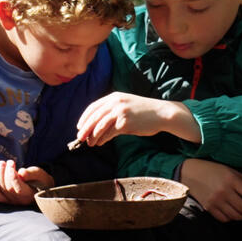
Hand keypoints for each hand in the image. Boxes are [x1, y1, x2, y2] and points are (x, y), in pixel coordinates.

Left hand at [0, 161, 53, 204]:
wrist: (40, 186)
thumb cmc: (40, 178)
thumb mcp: (39, 173)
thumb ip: (31, 173)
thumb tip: (21, 173)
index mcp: (30, 195)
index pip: (19, 189)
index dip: (13, 177)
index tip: (12, 164)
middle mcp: (21, 201)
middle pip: (9, 189)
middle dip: (6, 173)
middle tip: (7, 161)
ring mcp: (14, 202)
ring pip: (3, 191)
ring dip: (0, 176)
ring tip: (2, 163)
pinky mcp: (8, 201)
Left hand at [76, 93, 197, 145]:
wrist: (162, 113)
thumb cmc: (144, 111)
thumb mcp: (127, 104)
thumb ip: (113, 110)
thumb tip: (97, 124)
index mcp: (114, 97)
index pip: (93, 107)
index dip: (84, 117)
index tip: (79, 126)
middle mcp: (115, 102)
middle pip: (94, 117)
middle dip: (85, 128)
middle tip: (79, 137)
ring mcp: (120, 112)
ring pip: (99, 126)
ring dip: (92, 136)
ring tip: (89, 143)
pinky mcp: (125, 123)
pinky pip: (109, 133)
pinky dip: (102, 139)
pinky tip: (100, 143)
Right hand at [181, 159, 241, 222]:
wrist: (190, 173)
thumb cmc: (212, 170)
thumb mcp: (230, 170)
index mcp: (231, 180)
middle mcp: (224, 191)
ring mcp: (216, 200)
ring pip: (235, 215)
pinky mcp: (208, 207)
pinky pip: (223, 218)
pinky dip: (230, 219)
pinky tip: (233, 215)